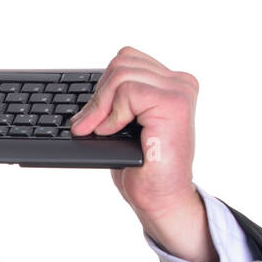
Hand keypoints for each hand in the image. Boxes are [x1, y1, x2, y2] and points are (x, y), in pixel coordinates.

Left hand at [69, 47, 214, 261]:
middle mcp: (178, 82)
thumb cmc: (143, 171)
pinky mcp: (174, 103)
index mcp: (169, 84)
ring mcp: (179, 90)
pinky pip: (128, 90)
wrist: (160, 200)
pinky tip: (111, 133)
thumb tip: (82, 99)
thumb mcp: (121, 128)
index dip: (100, 88)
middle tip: (86, 126)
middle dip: (97, 95)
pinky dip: (112, 113)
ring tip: (98, 131)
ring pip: (122, 73)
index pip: (126, 61)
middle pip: (122, 62)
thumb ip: (112, 103)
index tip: (85, 119)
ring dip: (101, 106)